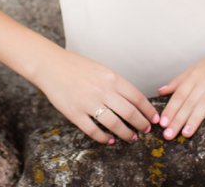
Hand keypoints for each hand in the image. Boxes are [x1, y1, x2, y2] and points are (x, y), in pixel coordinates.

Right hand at [32, 48, 158, 144]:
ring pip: (114, 124)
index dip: (148, 111)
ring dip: (126, 134)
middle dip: (140, 124)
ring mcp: (88, 103)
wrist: (51, 65)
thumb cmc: (77, 66)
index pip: (137, 97)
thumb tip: (133, 100)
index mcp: (111, 78)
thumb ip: (116, 84)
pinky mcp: (75, 114)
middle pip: (129, 113)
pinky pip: (93, 130)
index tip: (153, 119)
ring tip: (131, 138)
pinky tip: (109, 140)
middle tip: (145, 130)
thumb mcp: (102, 70)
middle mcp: (103, 91)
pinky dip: (103, 138)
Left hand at [156, 45, 204, 138]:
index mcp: (196, 74)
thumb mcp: (197, 68)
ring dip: (195, 118)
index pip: (180, 94)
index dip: (170, 109)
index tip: (162, 123)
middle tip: (169, 135)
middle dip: (178, 118)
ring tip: (186, 133)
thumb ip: (179, 80)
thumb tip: (160, 91)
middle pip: (190, 101)